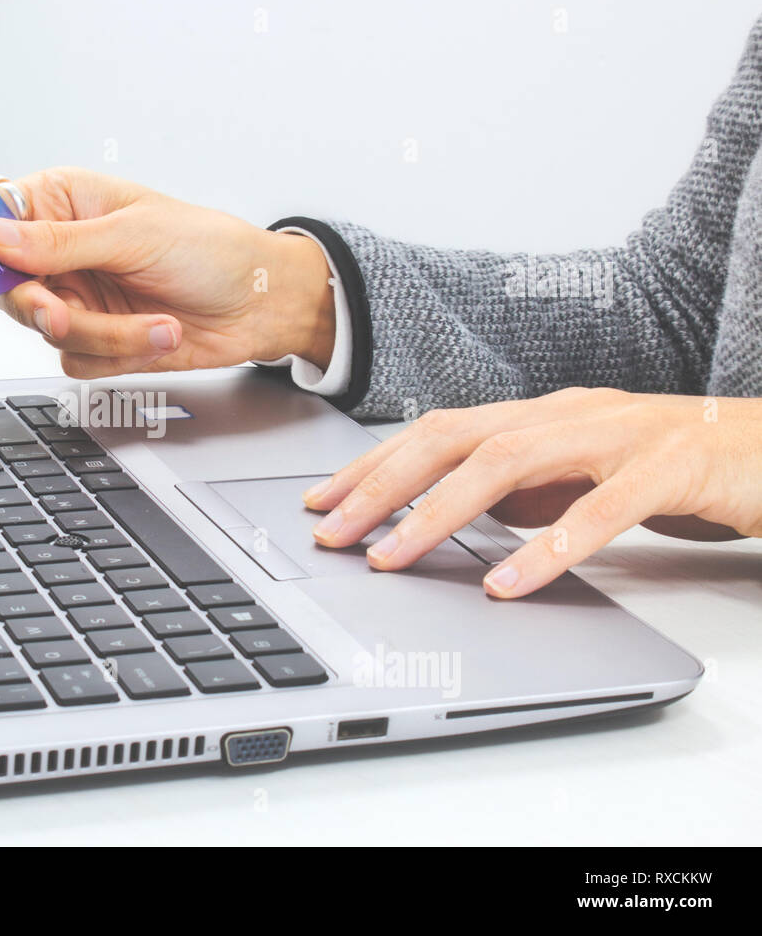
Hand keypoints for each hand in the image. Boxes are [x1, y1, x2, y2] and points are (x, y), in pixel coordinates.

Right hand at [0, 167, 334, 377]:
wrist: (261, 304)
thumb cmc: (210, 249)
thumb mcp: (134, 235)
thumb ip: (57, 241)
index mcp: (64, 203)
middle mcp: (63, 253)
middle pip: (10, 290)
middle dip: (46, 308)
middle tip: (66, 313)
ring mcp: (79, 298)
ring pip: (48, 334)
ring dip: (106, 336)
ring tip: (156, 322)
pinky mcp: (98, 341)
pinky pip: (79, 362)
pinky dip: (122, 355)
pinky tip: (160, 334)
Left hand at [301, 388, 761, 597]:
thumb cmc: (674, 466)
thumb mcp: (579, 477)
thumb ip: (520, 491)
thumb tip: (451, 515)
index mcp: (541, 414)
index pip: (437, 430)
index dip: (373, 464)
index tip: (322, 502)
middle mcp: (568, 412)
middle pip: (454, 437)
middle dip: (382, 486)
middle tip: (332, 532)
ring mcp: (619, 432)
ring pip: (508, 460)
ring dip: (438, 512)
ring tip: (390, 557)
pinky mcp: (671, 466)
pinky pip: (600, 509)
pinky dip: (547, 548)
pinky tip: (506, 583)